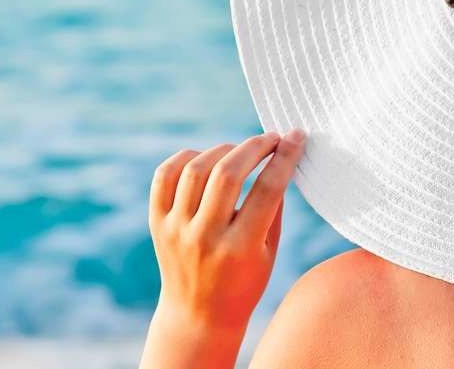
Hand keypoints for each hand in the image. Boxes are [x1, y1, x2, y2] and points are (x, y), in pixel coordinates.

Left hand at [141, 130, 304, 368]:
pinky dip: (187, 157)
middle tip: (271, 138)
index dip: (285, 157)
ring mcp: (176, 229)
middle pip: (227, 173)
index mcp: (240, 249)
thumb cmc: (244, 283)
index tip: (297, 138)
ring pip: (196, 168)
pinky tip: (207, 159)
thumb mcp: (270, 251)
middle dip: (255, 146)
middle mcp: (204, 238)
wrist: (197, 316)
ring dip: (225, 149)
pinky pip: (165, 175)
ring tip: (241, 151)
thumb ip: (274, 206)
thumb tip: (280, 159)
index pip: (267, 190)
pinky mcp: (157, 223)